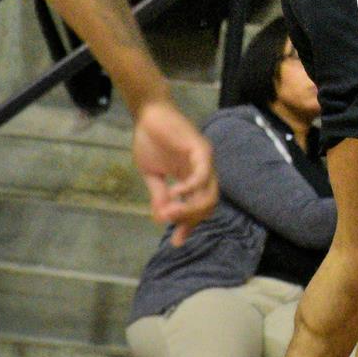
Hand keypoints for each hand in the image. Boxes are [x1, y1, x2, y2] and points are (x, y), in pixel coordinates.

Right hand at [132, 100, 218, 246]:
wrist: (148, 114)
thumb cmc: (151, 139)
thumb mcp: (153, 174)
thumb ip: (159, 195)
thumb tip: (161, 219)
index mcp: (192, 179)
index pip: (199, 208)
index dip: (189, 226)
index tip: (176, 242)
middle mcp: (203, 172)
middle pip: (208, 206)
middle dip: (190, 220)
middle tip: (170, 223)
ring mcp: (205, 161)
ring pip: (209, 194)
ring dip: (190, 208)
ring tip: (170, 213)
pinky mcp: (201, 150)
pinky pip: (201, 175)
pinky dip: (189, 188)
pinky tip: (173, 193)